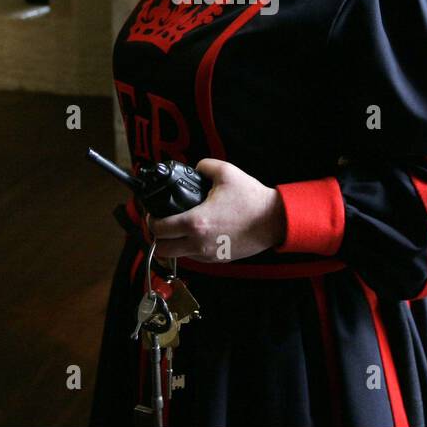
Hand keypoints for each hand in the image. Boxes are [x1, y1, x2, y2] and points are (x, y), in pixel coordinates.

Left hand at [148, 158, 283, 262]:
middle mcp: (198, 243)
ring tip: (179, 230)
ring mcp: (208, 254)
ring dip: (173, 245)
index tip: (155, 213)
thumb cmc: (251, 198)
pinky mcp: (218, 260)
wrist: (274, 220)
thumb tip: (194, 169)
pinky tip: (197, 234)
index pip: (159, 229)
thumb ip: (204, 166)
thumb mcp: (226, 172)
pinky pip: (195, 258)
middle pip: (162, 249)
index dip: (152, 220)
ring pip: (177, 257)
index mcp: (196, 222)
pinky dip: (190, 249)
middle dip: (158, 237)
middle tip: (163, 224)